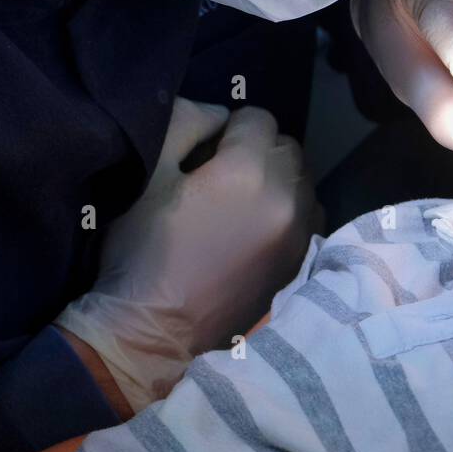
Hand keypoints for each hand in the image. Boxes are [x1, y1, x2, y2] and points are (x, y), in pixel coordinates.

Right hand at [56, 98, 319, 412]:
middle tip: (220, 175)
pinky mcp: (304, 262)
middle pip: (286, 147)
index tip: (204, 151)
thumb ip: (184, 125)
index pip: (257, 118)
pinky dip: (289, 211)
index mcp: (249, 171)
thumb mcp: (149, 177)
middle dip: (258, 150)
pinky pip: (309, 216)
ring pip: (303, 181)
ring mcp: (302, 233)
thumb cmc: (144, 254)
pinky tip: (255, 229)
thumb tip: (217, 114)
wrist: (155, 337)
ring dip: (278, 180)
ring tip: (240, 203)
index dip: (228, 127)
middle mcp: (288, 197)